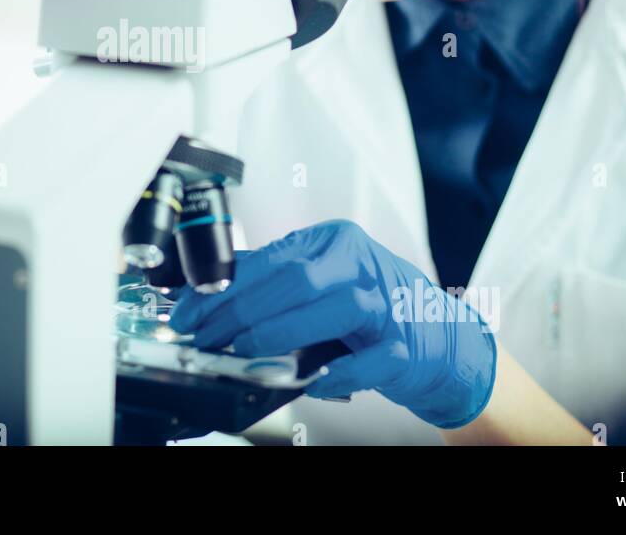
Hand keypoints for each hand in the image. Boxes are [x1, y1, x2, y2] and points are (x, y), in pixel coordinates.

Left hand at [167, 220, 497, 428]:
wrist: (435, 334)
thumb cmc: (366, 304)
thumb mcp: (319, 279)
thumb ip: (268, 280)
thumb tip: (205, 288)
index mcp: (333, 243)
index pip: (270, 260)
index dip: (223, 287)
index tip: (189, 311)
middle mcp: (361, 267)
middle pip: (296, 279)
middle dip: (242, 310)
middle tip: (207, 336)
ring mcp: (387, 307)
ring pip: (335, 310)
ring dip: (283, 331)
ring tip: (245, 350)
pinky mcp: (406, 348)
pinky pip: (373, 360)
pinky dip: (340, 373)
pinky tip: (310, 381)